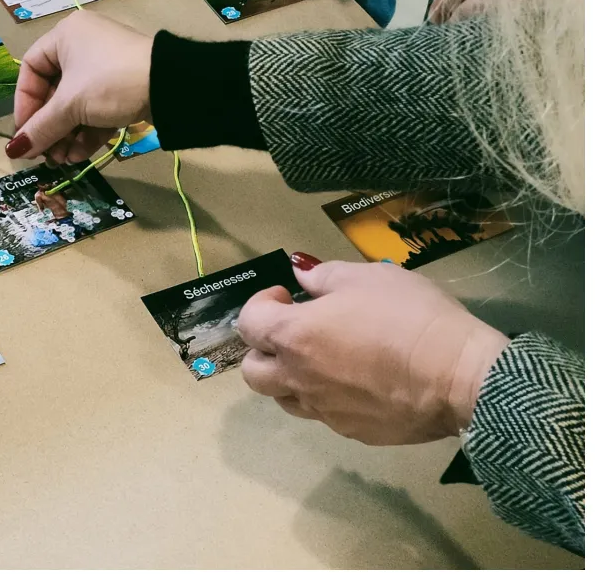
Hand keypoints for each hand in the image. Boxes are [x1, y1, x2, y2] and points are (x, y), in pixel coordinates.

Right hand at [7, 12, 152, 163]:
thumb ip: (40, 129)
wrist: (171, 86)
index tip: (25, 133)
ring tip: (62, 160)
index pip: (31, 69)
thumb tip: (13, 151)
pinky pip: (96, 110)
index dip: (24, 103)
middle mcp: (83, 46)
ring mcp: (105, 68)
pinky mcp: (123, 87)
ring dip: (66, 135)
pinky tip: (79, 155)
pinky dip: (86, 132)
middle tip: (44, 154)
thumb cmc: (111, 83)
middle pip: (53, 91)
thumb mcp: (71, 105)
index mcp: (65, 36)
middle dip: (48, 127)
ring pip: (76, 105)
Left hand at [236, 254, 509, 444]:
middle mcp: (299, 379)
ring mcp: (326, 411)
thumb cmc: (410, 316)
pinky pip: (324, 415)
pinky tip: (357, 382)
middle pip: (253, 372)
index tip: (287, 295)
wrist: (460, 375)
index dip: (261, 304)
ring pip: (285, 399)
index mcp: (294, 337)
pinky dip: (326, 398)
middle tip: (293, 331)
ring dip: (290, 378)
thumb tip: (301, 275)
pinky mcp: (354, 433)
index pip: (248, 323)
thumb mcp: (367, 277)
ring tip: (321, 358)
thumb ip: (324, 276)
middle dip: (263, 349)